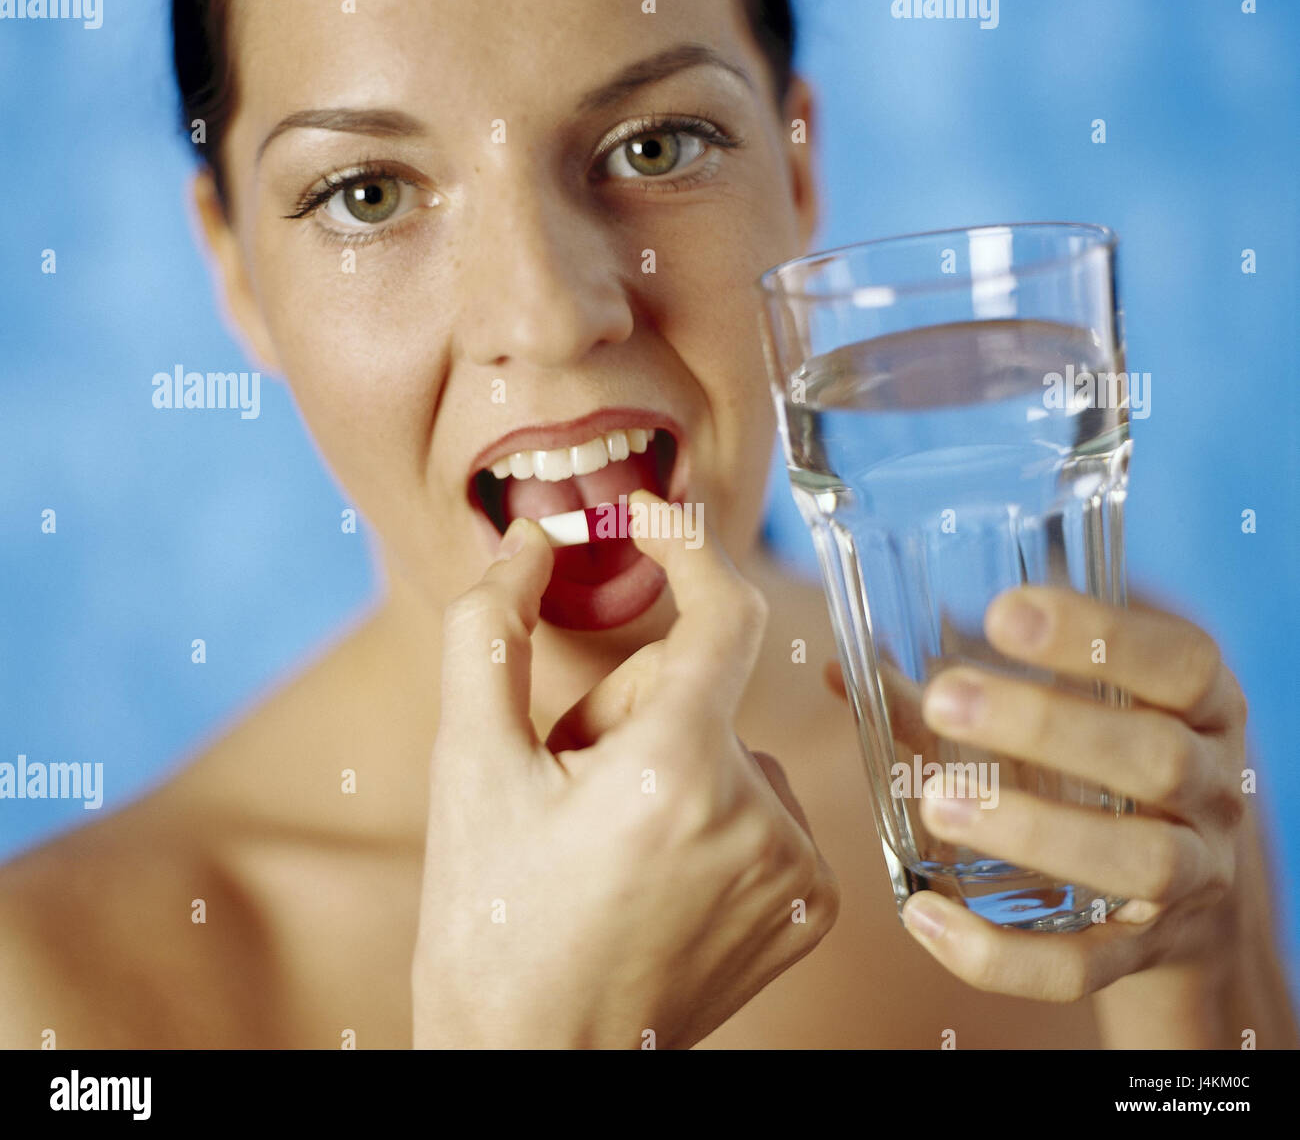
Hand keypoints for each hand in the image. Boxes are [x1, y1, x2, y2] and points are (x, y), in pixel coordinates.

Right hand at [413, 492, 838, 1047]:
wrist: (537, 1058)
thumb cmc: (491, 923)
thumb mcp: (468, 766)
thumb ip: (490, 630)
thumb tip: (530, 540)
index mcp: (672, 774)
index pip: (723, 611)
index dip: (690, 546)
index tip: (654, 519)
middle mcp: (755, 818)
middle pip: (703, 686)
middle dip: (633, 701)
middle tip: (569, 775)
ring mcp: (793, 869)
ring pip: (730, 746)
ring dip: (670, 761)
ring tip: (608, 840)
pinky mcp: (810, 906)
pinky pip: (763, 805)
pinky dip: (712, 813)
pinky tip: (655, 871)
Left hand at [827, 585, 1248, 1001]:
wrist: (1180, 896)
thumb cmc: (1098, 773)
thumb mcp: (1063, 720)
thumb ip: (955, 699)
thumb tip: (837, 669)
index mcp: (1197, 708)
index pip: (1180, 661)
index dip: (1100, 636)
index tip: (1001, 614)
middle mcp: (1210, 788)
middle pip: (1155, 758)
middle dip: (1047, 727)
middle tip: (945, 699)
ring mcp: (1190, 877)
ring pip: (1140, 862)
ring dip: (1036, 831)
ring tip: (935, 804)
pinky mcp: (1143, 953)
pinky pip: (1082, 967)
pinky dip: (1002, 953)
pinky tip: (922, 914)